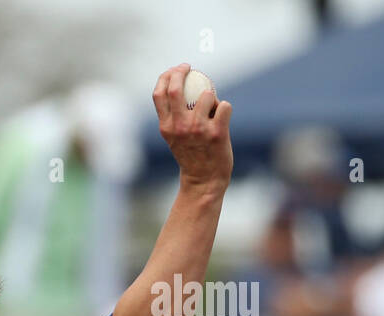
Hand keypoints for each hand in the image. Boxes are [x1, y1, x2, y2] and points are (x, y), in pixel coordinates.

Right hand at [153, 64, 232, 192]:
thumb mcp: (173, 136)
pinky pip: (224, 106)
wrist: (203, 179)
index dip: (166, 75)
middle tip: (189, 67)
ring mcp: (198, 130)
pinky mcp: (217, 133)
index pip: (159, 93)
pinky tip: (221, 120)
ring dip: (212, 97)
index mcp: (166, 127)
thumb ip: (173, 115)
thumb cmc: (190, 154)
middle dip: (181, 71)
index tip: (176, 69)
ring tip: (211, 110)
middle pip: (176, 87)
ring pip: (207, 95)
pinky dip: (224, 109)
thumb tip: (180, 84)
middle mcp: (179, 127)